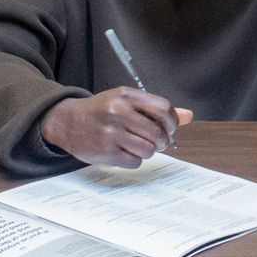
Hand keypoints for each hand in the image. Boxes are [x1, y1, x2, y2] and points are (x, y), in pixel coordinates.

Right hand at [40, 88, 194, 168]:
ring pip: (149, 150)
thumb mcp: (126, 101)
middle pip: (158, 132)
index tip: (170, 128)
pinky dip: (135, 160)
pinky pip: (135, 161)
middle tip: (157, 142)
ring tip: (139, 146)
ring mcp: (111, 133)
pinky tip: (126, 152)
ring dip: (149, 151)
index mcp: (126, 95)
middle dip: (162, 141)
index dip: (172, 122)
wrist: (68, 122)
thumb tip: (188, 116)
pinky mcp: (106, 152)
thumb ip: (156, 109)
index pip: (163, 108)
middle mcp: (118, 112)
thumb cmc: (101, 110)